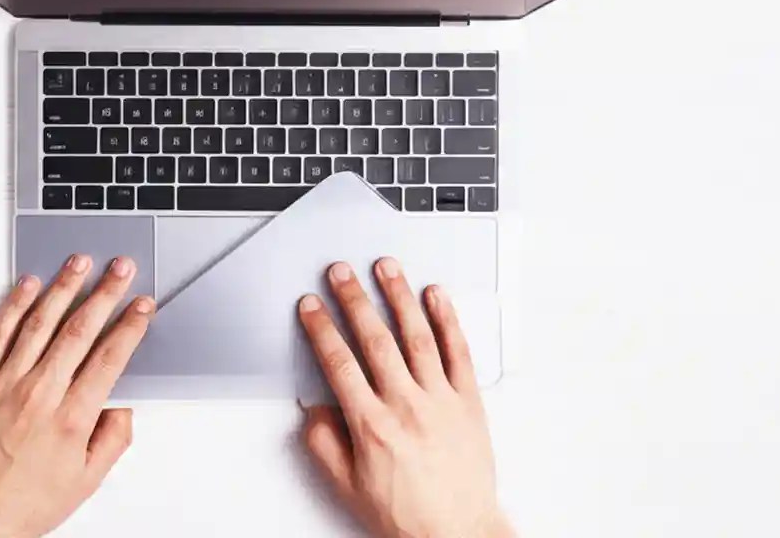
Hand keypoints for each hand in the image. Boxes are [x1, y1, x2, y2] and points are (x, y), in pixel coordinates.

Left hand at [0, 254, 153, 537]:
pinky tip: (27, 287)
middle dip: (104, 292)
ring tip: (79, 262)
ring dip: (62, 287)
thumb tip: (122, 406)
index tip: (142, 305)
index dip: (130, 325)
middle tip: (120, 267)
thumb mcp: (87, 480)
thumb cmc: (24, 505)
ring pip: (39, 323)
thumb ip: (113, 439)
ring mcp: (5, 386)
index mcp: (72, 418)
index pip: (109, 357)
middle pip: (79, 330)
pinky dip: (13, 307)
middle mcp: (39, 395)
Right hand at [298, 258, 513, 537]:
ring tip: (386, 268)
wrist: (457, 532)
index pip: (339, 364)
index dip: (321, 330)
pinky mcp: (469, 401)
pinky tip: (436, 295)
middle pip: (374, 340)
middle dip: (353, 300)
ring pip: (417, 336)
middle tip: (340, 272)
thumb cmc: (406, 513)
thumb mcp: (348, 486)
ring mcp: (440, 400)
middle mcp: (406, 406)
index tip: (310, 306)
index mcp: (371, 425)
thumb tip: (315, 408)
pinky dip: (448, 320)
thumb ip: (326, 444)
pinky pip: (458, 351)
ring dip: (398, 297)